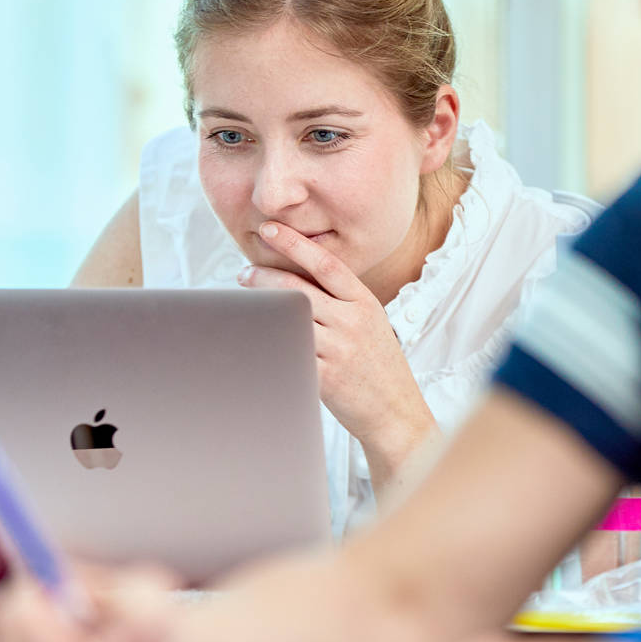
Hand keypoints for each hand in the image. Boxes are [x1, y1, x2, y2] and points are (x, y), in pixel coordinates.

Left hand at [241, 221, 437, 475]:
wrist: (395, 411)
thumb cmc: (378, 364)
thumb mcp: (370, 322)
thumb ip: (340, 300)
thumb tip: (295, 276)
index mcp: (364, 302)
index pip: (325, 263)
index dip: (294, 243)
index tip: (269, 229)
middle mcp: (352, 322)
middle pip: (299, 288)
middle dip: (265, 276)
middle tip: (245, 273)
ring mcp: (338, 350)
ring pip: (288, 318)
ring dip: (261, 307)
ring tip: (245, 301)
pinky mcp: (324, 378)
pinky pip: (288, 353)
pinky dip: (267, 341)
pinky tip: (252, 334)